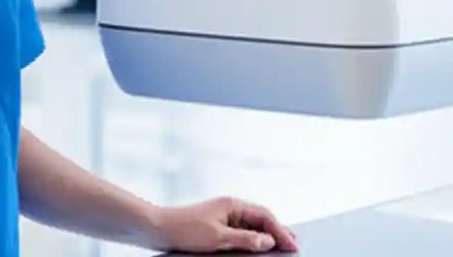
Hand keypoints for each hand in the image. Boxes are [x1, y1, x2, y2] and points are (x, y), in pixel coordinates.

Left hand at [149, 196, 298, 252]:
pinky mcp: (216, 227)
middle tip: (294, 245)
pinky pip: (241, 232)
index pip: (264, 216)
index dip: (280, 230)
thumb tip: (268, 240)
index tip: (293, 245)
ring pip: (251, 226)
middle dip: (277, 231)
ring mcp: (223, 217)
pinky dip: (252, 239)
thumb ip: (246, 239)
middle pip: (261, 219)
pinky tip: (257, 248)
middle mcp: (230, 208)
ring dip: (266, 236)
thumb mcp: (218, 237)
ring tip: (280, 248)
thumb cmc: (185, 230)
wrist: (158, 229)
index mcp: (233, 204)